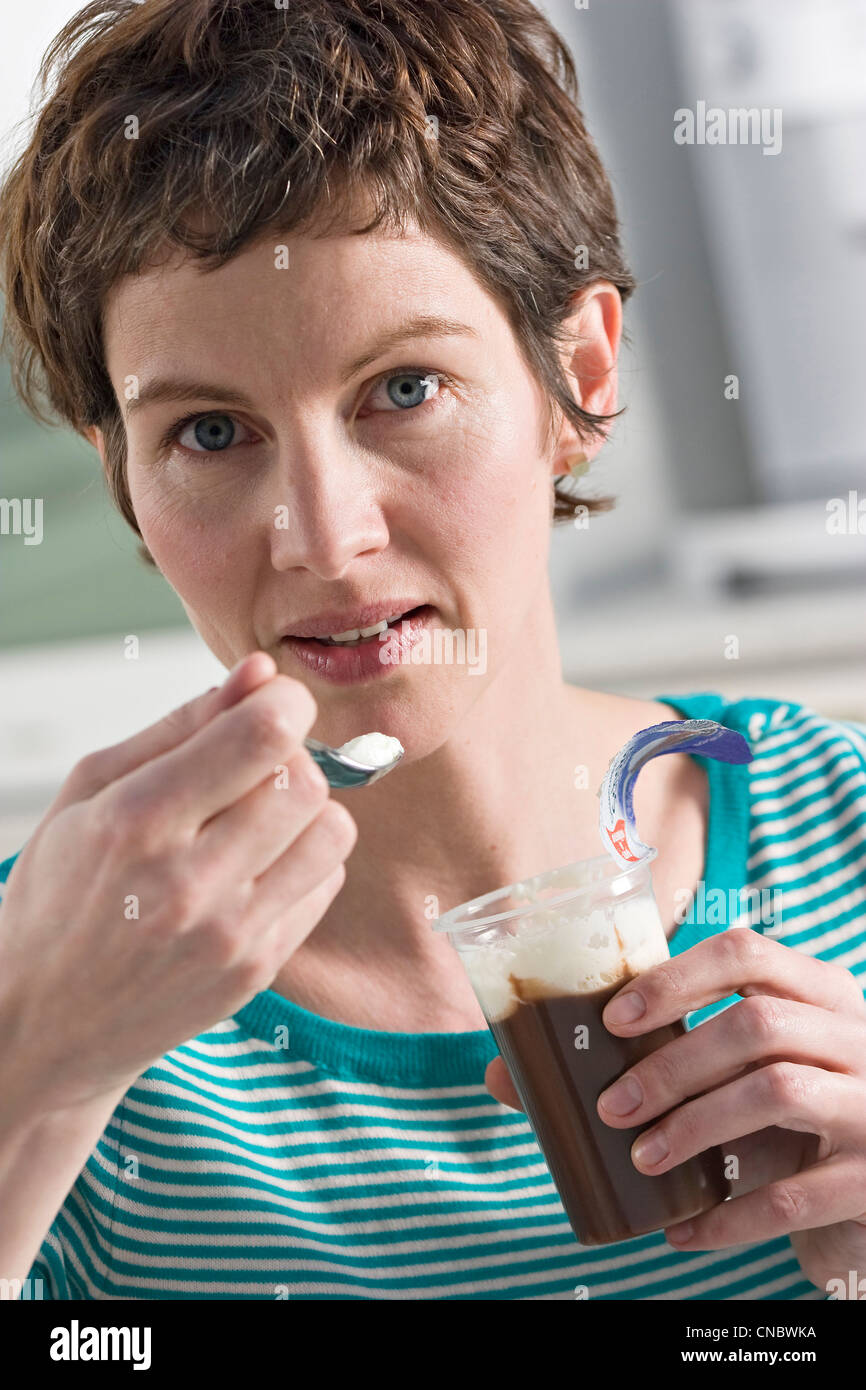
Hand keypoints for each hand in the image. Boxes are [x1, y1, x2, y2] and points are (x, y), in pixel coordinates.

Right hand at [0, 652, 356, 1120]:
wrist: (41, 1022)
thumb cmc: (60, 890)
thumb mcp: (91, 789)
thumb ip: (182, 724)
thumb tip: (260, 674)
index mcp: (137, 821)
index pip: (262, 737)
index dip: (283, 703)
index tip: (270, 703)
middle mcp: (189, 882)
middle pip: (306, 782)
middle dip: (290, 755)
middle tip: (254, 765)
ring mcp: (229, 935)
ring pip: (332, 832)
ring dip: (306, 810)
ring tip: (257, 818)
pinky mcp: (256, 970)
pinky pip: (326, 884)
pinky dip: (303, 861)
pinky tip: (255, 868)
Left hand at [485, 929, 865, 1294]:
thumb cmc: (790, 1112)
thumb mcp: (744, 1070)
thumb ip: (653, 1059)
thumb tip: (503, 1072)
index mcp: (819, 990)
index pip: (746, 953)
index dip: (674, 980)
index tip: (612, 1020)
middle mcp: (855, 1034)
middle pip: (755, 1024)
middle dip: (671, 1064)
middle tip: (611, 1106)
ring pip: (777, 1092)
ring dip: (694, 1126)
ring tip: (641, 1159)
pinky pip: (797, 1195)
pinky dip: (730, 1216)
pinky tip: (682, 1230)